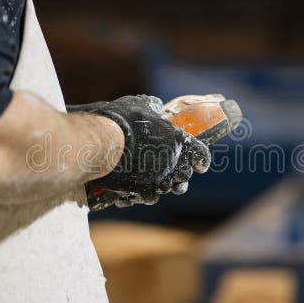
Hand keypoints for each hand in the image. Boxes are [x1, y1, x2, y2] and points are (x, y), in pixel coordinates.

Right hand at [68, 95, 210, 205]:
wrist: (102, 142)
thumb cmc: (123, 120)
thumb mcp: (141, 104)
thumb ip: (154, 107)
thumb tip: (157, 108)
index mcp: (179, 142)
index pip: (201, 155)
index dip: (202, 159)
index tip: (201, 164)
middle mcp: (173, 165)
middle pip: (185, 176)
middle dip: (180, 175)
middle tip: (173, 171)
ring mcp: (158, 181)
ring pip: (166, 190)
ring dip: (161, 185)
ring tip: (152, 182)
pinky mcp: (141, 192)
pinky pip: (147, 198)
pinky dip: (142, 194)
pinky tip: (134, 189)